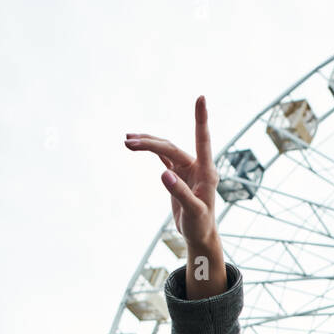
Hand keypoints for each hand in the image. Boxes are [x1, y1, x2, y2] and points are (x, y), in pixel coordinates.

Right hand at [125, 95, 226, 295]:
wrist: (200, 235)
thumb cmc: (201, 224)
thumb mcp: (193, 211)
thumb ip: (180, 192)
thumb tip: (163, 173)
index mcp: (206, 171)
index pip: (203, 139)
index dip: (201, 119)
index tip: (201, 98)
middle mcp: (197, 166)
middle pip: (171, 147)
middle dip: (150, 142)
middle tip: (128, 141)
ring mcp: (187, 169)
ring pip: (165, 150)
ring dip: (147, 144)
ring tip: (127, 140)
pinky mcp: (177, 175)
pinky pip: (163, 157)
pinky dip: (151, 151)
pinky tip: (139, 143)